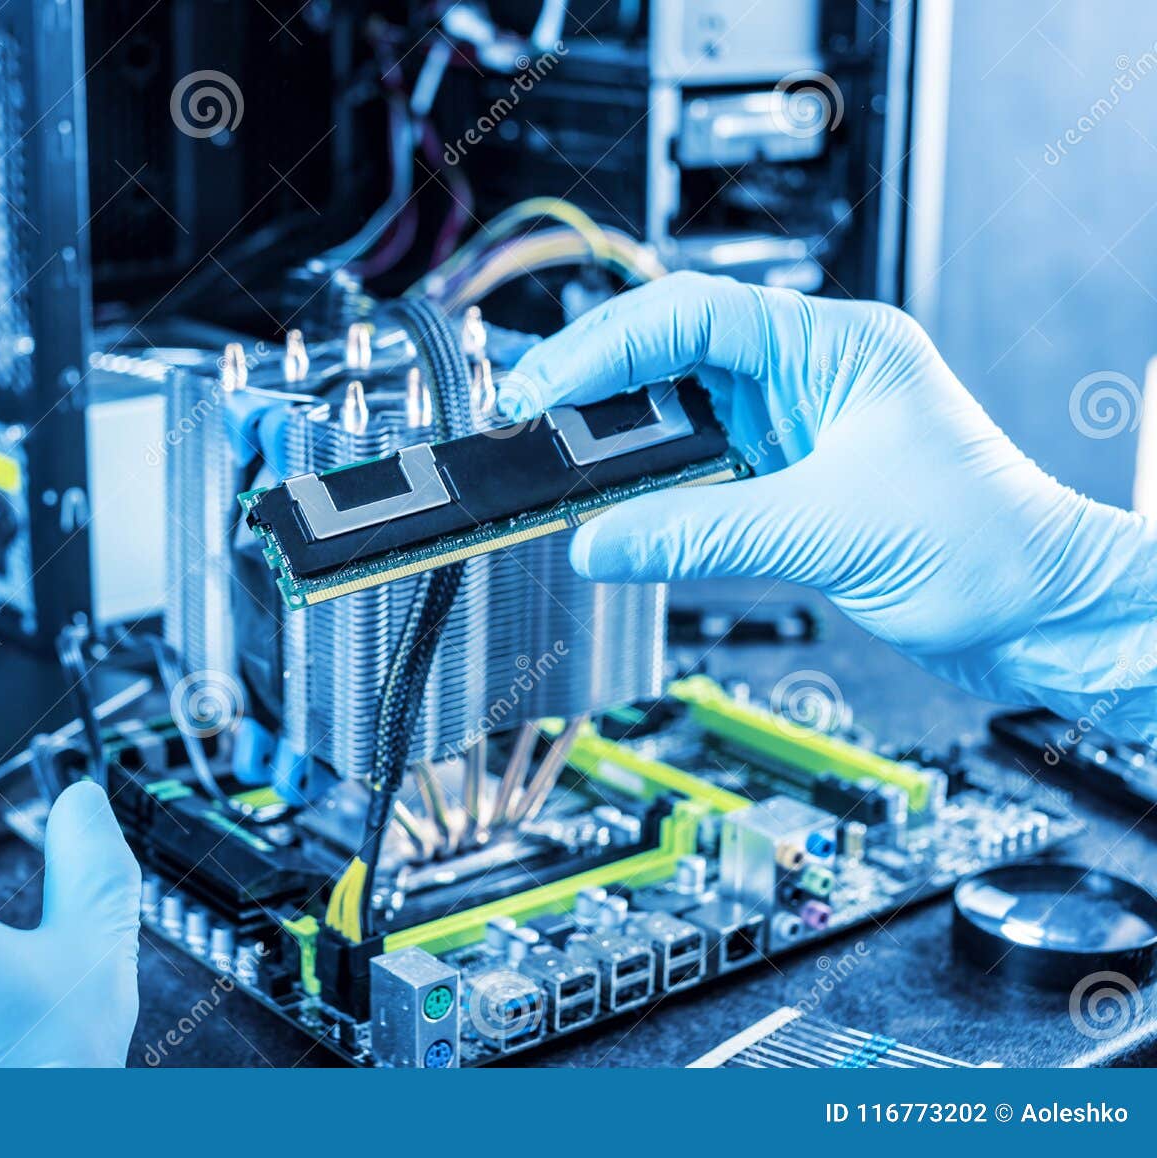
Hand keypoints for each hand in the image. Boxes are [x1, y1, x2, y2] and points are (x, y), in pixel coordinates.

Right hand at [504, 272, 1156, 742]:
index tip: (544, 391)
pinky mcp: (789, 477)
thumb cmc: (991, 549)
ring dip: (618, 432)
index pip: (693, 315)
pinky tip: (614, 500)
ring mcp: (797, 424)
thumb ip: (700, 534)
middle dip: (594, 380)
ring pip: (679, 405)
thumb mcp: (829, 533)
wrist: (1046, 617)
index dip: (605, 347)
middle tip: (526, 421)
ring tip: (555, 459)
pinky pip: (697, 463)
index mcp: (835, 346)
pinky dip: (649, 481)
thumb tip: (598, 540)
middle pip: (672, 349)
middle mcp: (811, 373)